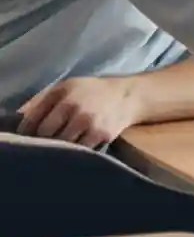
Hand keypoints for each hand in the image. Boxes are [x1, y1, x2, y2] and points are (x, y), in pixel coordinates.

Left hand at [18, 77, 140, 149]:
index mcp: (63, 93)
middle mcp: (74, 107)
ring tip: (64, 143)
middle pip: (46, 134)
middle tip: (49, 140)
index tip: (30, 135)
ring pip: (62, 144)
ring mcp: (88, 122)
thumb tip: (21, 118)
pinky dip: (77, 150)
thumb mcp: (68, 86)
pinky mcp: (101, 135)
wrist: (129, 96)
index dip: (28, 130)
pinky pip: (80, 149)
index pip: (34, 118)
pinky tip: (78, 146)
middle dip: (45, 138)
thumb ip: (43, 100)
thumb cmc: (94, 91)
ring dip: (61, 146)